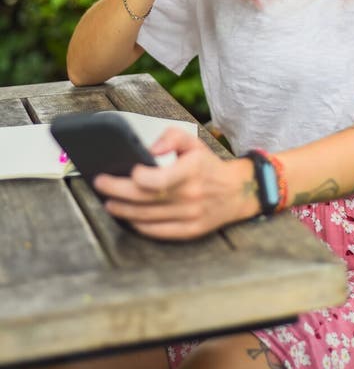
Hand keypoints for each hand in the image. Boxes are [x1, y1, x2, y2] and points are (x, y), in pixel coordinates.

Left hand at [93, 128, 258, 239]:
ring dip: (122, 210)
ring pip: (147, 217)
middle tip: (100, 184)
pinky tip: (128, 216)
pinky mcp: (189, 231)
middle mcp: (191, 195)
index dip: (139, 178)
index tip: (128, 171)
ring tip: (108, 201)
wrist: (237, 191)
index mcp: (192, 170)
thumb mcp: (194, 143)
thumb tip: (151, 148)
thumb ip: (171, 136)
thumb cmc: (207, 165)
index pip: (160, 180)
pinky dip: (139, 225)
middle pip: (145, 199)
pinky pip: (157, 232)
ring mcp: (190, 216)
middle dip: (117, 191)